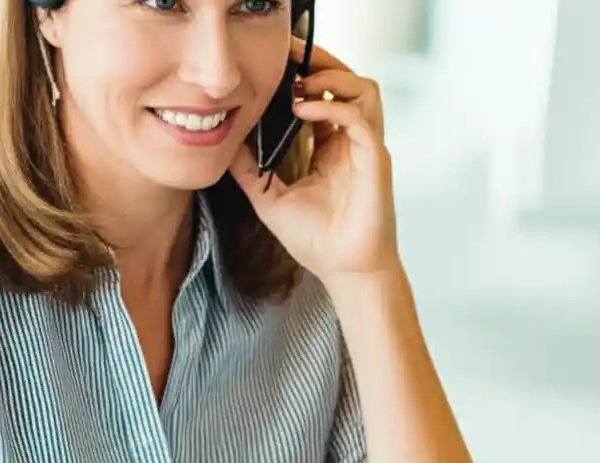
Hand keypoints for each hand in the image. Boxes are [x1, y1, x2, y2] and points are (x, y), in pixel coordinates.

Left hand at [229, 37, 399, 284]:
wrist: (343, 271)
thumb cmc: (316, 239)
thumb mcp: (269, 197)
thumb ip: (249, 168)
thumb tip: (225, 143)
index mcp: (332, 146)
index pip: (324, 94)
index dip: (305, 73)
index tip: (279, 63)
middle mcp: (352, 141)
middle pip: (347, 80)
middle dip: (320, 61)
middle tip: (289, 55)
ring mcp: (366, 148)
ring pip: (363, 89)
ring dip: (331, 77)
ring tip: (298, 83)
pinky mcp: (375, 159)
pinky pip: (359, 117)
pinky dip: (331, 105)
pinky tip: (302, 108)